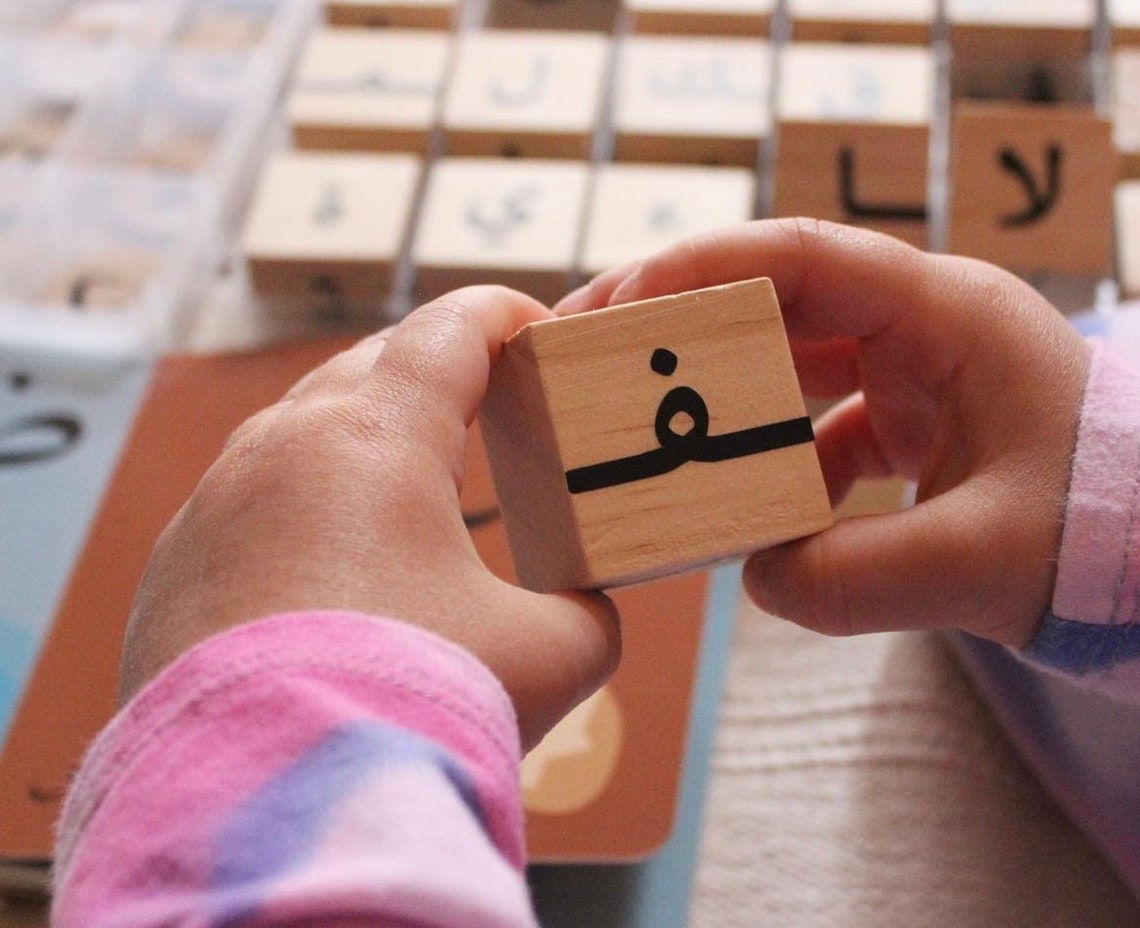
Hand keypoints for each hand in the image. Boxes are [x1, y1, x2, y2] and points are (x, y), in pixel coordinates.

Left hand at [121, 286, 620, 749]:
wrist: (267, 807)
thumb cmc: (412, 704)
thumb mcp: (550, 655)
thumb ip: (589, 615)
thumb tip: (585, 611)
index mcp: (377, 436)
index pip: (450, 330)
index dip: (505, 315)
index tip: (537, 329)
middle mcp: (285, 447)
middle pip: (371, 366)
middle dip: (436, 370)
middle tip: (486, 401)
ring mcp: (219, 501)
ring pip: (302, 427)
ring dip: (363, 432)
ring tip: (411, 472)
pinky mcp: (180, 562)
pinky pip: (252, 496)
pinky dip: (304, 500)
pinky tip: (330, 555)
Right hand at [557, 219, 1090, 646]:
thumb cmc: (1112, 527)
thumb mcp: (988, 559)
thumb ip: (862, 577)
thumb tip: (755, 579)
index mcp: (946, 313)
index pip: (800, 256)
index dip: (698, 272)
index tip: (617, 312)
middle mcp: (919, 324)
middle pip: (769, 296)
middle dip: (674, 323)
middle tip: (583, 354)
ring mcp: (910, 370)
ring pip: (783, 359)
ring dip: (712, 392)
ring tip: (636, 426)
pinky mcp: (907, 419)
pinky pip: (812, 423)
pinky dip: (768, 460)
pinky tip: (743, 506)